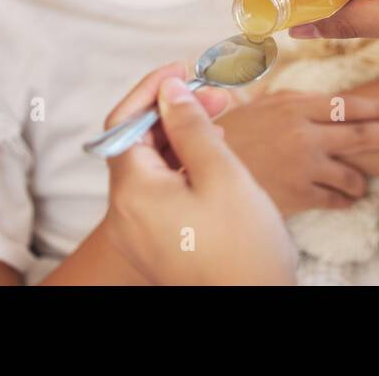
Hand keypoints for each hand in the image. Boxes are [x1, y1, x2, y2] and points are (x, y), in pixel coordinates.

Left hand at [100, 62, 295, 284]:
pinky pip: (160, 192)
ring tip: (220, 125)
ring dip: (180, 138)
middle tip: (216, 96)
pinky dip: (182, 168)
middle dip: (172, 113)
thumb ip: (192, 127)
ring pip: (151, 167)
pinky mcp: (157, 242)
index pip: (123, 123)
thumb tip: (170, 90)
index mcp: (133, 192)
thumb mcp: (223, 174)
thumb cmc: (243, 247)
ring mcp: (140, 231)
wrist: (255, 308)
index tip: (183, 70)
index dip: (151, 90)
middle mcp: (125, 212)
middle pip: (136, 143)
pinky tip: (214, 159)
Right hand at [218, 91, 378, 216]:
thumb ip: (285, 100)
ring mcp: (305, 164)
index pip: (349, 105)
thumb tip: (306, 96)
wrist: (196, 165)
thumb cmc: (222, 133)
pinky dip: (344, 200)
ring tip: (361, 185)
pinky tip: (343, 201)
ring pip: (353, 173)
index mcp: (295, 105)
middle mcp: (305, 132)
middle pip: (364, 135)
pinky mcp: (300, 193)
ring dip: (361, 181)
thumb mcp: (255, 105)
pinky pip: (336, 199)